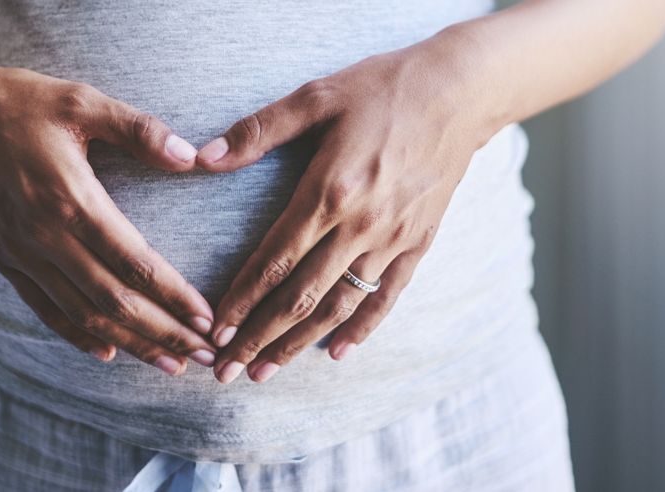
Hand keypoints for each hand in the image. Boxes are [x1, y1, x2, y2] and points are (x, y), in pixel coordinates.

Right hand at [0, 61, 217, 374]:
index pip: (134, 262)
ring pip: (83, 315)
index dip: (175, 296)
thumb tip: (190, 158)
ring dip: (131, 343)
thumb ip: (140, 130)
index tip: (207, 320)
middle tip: (203, 355)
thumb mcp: (83, 101)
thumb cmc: (19, 104)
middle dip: (164, 333)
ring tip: (170, 364)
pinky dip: (78, 335)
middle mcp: (45, 236)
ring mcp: (21, 253)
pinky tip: (109, 352)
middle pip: (114, 301)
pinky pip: (45, 308)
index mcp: (71, 198)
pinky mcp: (3, 259)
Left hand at [196, 42, 498, 382]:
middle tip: (227, 371)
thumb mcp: (316, 95)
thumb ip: (259, 130)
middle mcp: (360, 225)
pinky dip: (361, 328)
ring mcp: (392, 239)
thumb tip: (203, 157)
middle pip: (300, 296)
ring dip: (299, 342)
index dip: (240, 300)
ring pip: (338, 304)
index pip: (274, 260)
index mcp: (328, 191)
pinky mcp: (417, 243)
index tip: (214, 331)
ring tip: (266, 370)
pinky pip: (386, 296)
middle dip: (258, 337)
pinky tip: (336, 352)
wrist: (461, 91)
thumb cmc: (382, 87)